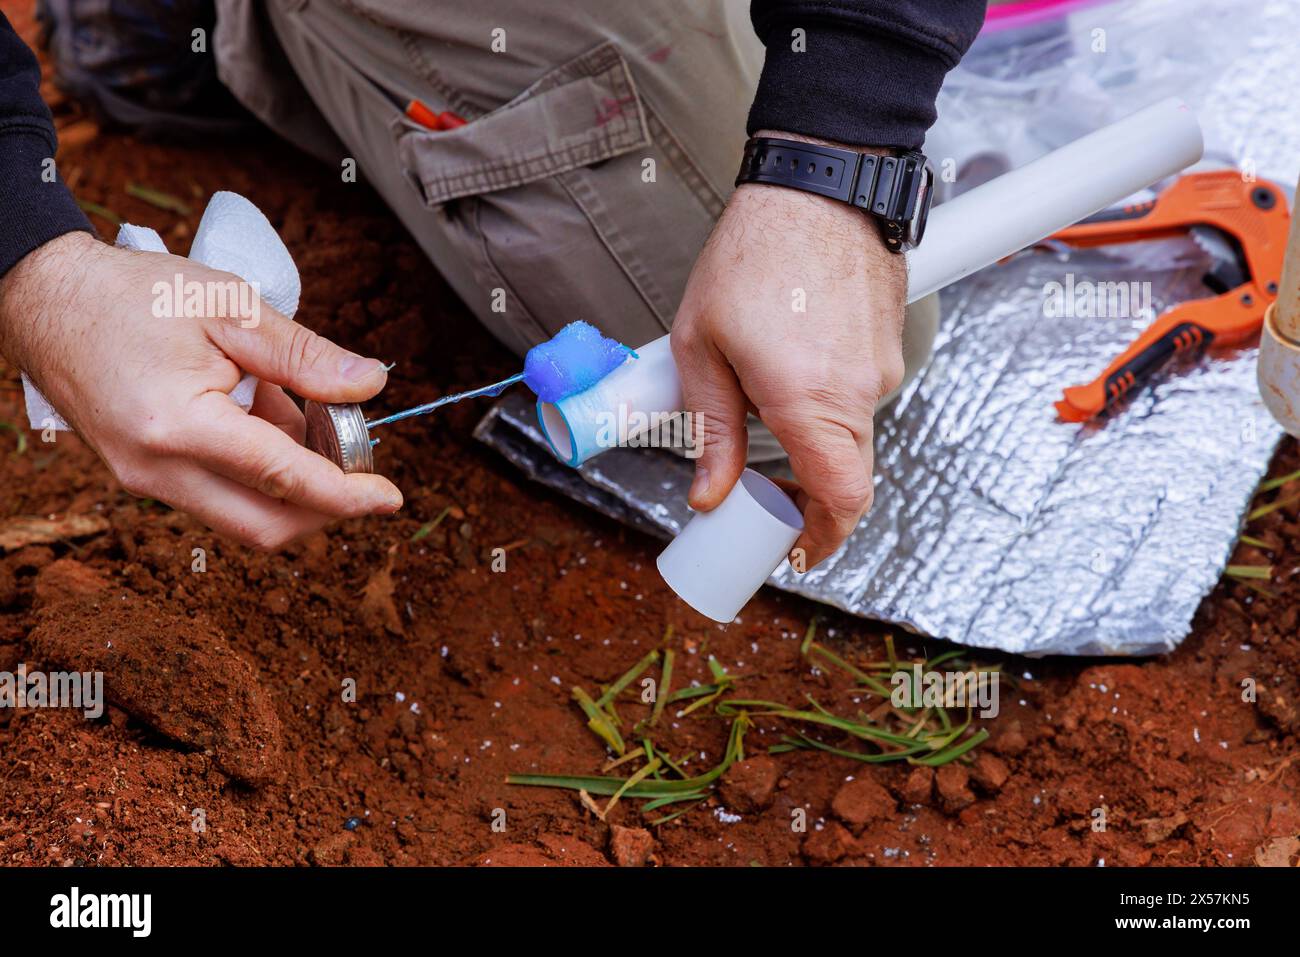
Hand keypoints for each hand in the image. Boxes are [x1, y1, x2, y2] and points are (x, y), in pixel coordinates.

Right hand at [0, 231, 402, 547]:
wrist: (46, 298)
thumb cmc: (132, 295)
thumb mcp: (230, 307)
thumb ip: (304, 355)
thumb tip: (369, 384)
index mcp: (179, 426)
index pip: (283, 480)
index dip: (346, 495)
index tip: (389, 498)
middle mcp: (156, 470)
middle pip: (265, 526)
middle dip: (324, 505)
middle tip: (355, 458)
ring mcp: (143, 481)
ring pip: (242, 515)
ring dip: (289, 483)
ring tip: (296, 413)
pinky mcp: (141, 477)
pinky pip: (216, 495)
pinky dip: (256, 471)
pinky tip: (261, 416)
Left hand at [671, 142, 906, 568]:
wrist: (821, 181)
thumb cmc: (754, 253)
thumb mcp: (702, 345)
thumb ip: (710, 429)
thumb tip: (709, 494)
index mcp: (810, 399)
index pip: (841, 499)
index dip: (822, 537)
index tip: (795, 549)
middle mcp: (858, 390)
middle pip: (844, 472)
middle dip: (804, 492)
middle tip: (762, 491)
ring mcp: (880, 367)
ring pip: (847, 429)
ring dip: (808, 431)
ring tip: (759, 390)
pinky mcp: (888, 344)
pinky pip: (856, 391)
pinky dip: (824, 395)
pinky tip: (788, 355)